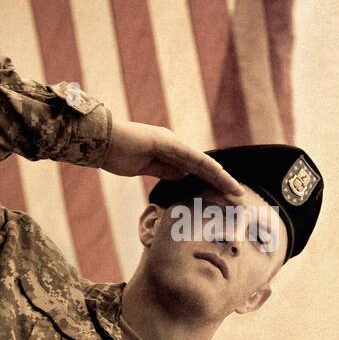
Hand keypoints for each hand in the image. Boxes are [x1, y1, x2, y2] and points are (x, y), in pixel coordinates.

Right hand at [102, 118, 244, 198]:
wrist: (99, 141)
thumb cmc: (115, 153)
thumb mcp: (143, 167)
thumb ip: (163, 170)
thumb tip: (182, 176)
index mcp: (168, 151)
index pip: (195, 170)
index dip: (212, 183)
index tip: (226, 197)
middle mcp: (173, 145)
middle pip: (203, 166)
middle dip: (222, 182)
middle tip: (239, 196)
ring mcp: (170, 142)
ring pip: (202, 162)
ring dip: (220, 177)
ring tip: (236, 190)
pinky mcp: (165, 142)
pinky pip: (190, 157)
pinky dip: (206, 167)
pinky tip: (220, 175)